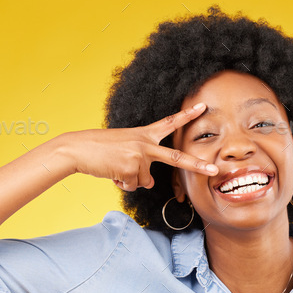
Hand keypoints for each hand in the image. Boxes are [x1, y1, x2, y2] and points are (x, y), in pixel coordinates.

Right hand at [58, 103, 217, 190]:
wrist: (77, 149)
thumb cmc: (100, 149)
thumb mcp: (125, 150)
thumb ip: (142, 164)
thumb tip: (151, 182)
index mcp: (144, 134)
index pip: (169, 123)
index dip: (187, 116)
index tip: (203, 106)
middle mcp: (145, 144)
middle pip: (176, 157)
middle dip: (197, 165)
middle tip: (215, 169)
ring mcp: (139, 156)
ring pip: (145, 181)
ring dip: (130, 180)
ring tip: (115, 167)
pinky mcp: (130, 169)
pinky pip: (132, 186)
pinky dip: (121, 184)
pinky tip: (111, 173)